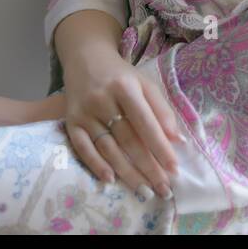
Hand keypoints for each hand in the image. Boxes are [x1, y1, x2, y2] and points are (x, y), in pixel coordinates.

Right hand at [61, 48, 184, 199]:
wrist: (85, 58)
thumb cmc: (120, 75)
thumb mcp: (144, 83)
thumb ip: (161, 110)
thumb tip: (177, 140)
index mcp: (125, 87)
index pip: (145, 123)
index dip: (160, 147)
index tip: (174, 169)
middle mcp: (103, 99)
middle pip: (128, 139)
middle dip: (148, 167)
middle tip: (163, 188)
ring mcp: (85, 112)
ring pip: (108, 148)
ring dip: (127, 172)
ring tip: (144, 190)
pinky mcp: (71, 121)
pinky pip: (82, 148)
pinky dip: (96, 165)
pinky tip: (110, 180)